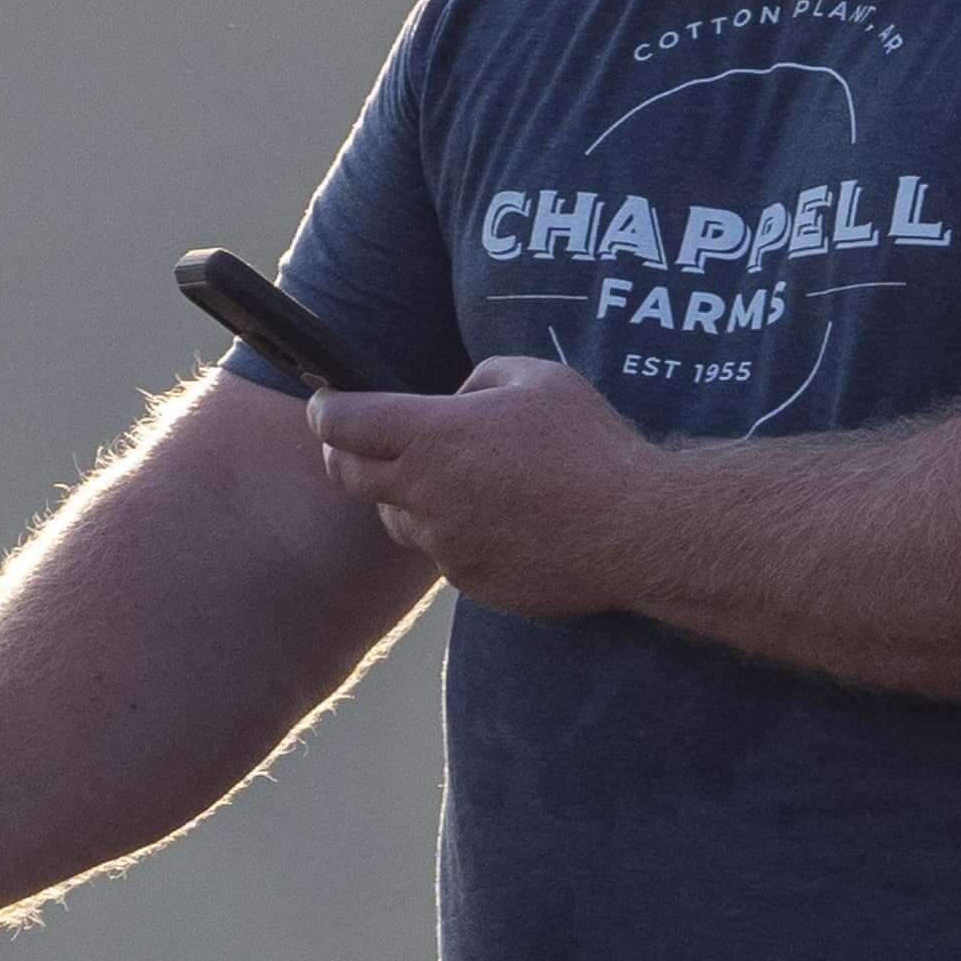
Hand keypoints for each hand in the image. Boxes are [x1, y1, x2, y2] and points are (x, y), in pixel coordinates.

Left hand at [306, 354, 661, 616]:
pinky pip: (441, 551)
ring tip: (443, 477)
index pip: (343, 424)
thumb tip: (454, 401)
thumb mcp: (535, 377)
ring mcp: (445, 545)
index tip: (325, 403)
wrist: (635, 529)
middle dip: (340, 454)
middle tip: (351, 440)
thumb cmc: (589, 445)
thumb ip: (478, 379)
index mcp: (432, 438)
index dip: (326, 409)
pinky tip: (491, 516)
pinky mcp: (470, 582)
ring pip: (394, 518)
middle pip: (347, 476)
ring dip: (401, 496)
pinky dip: (449, 531)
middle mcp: (425, 496)